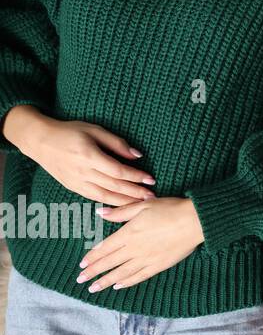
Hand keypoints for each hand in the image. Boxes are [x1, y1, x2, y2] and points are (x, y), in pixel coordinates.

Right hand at [2, 104, 155, 204]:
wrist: (40, 141)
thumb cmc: (69, 132)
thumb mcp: (95, 130)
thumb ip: (116, 143)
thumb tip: (137, 156)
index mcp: (89, 156)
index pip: (118, 171)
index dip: (136, 176)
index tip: (151, 179)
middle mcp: (82, 172)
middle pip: (114, 186)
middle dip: (135, 193)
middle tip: (152, 197)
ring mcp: (76, 182)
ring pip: (104, 196)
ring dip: (124, 202)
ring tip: (140, 204)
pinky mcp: (72, 187)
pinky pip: (94, 197)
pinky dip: (109, 202)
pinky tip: (121, 204)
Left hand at [77, 197, 203, 291]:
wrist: (195, 221)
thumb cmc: (170, 209)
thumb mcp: (143, 205)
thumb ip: (121, 212)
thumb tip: (100, 213)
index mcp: (129, 233)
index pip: (105, 248)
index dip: (92, 257)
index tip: (82, 265)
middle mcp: (135, 249)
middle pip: (109, 263)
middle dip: (93, 272)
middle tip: (80, 280)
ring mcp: (147, 259)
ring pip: (121, 273)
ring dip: (106, 281)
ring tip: (94, 288)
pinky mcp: (159, 265)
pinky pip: (139, 276)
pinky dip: (127, 282)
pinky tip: (119, 285)